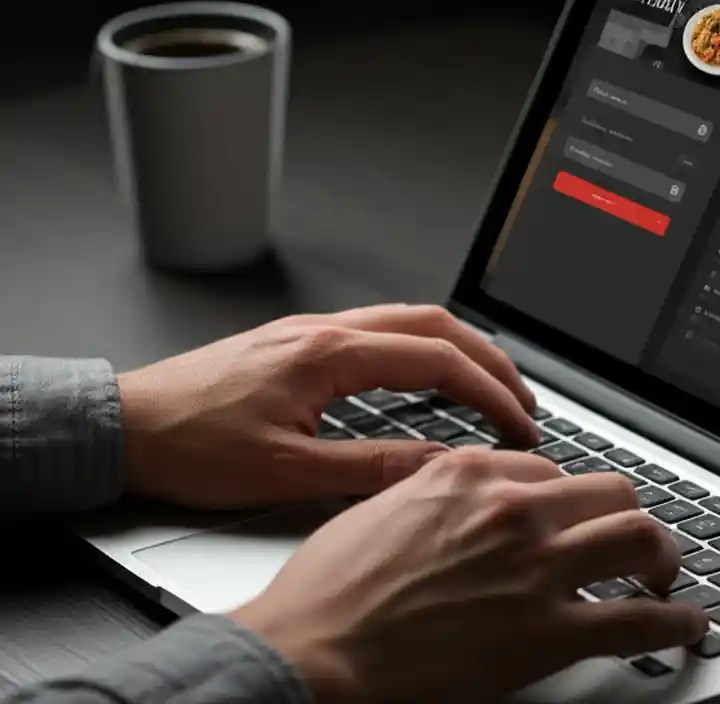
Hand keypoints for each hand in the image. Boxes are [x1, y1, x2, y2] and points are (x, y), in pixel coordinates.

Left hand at [117, 304, 538, 508]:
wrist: (123, 427)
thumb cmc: (190, 446)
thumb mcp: (287, 471)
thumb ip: (372, 466)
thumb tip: (439, 464)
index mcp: (328, 354)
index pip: (436, 360)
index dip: (489, 392)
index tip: (519, 422)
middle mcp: (324, 330)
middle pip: (433, 324)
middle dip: (489, 359)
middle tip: (523, 398)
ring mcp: (311, 332)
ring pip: (408, 321)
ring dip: (457, 349)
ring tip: (489, 386)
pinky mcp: (298, 344)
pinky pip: (380, 332)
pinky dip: (422, 350)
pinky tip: (426, 378)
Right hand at [230, 448, 708, 702]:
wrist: (311, 654)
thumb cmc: (328, 594)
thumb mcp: (377, 509)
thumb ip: (433, 493)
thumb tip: (462, 497)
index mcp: (468, 474)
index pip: (550, 470)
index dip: (567, 499)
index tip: (573, 517)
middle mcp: (514, 510)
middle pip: (609, 493)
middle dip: (627, 517)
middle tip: (632, 540)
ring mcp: (537, 568)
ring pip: (638, 538)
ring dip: (663, 557)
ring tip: (666, 575)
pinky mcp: (549, 631)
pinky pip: (637, 619)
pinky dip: (675, 620)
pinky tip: (685, 624)